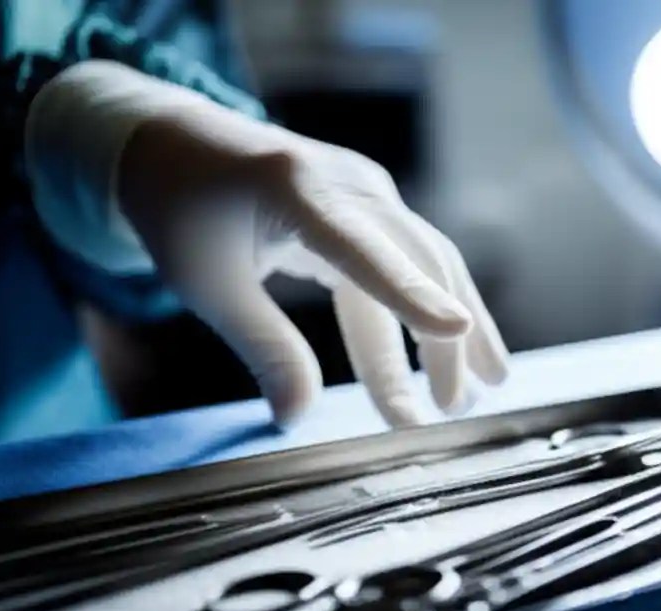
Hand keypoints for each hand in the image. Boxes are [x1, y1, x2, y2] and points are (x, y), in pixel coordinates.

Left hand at [114, 83, 508, 428]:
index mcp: (296, 188)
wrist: (175, 141)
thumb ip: (262, 348)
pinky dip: (432, 308)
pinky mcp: (373, 206)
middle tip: (455, 410)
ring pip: (432, 261)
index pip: (363, 250)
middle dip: (445, 339)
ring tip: (485, 389)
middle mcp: (348, 182)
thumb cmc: (180, 210)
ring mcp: (368, 190)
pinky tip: (452, 352)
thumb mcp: (206, 285)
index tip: (456, 329)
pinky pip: (416, 260)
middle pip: (419, 262)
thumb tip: (297, 419)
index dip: (410, 292)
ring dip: (457, 326)